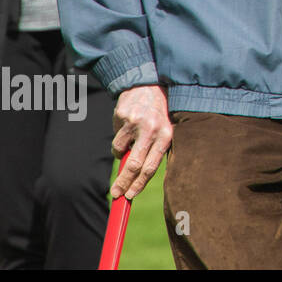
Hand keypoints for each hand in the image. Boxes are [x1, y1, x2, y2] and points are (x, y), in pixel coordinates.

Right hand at [110, 84, 171, 199]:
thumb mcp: (165, 130)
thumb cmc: (158, 112)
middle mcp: (153, 130)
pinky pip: (116, 136)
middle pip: (134, 165)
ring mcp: (136, 123)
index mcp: (166, 136)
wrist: (148, 84)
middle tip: (115, 194)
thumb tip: (139, 179)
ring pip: (120, 150)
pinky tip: (126, 127)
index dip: (139, 184)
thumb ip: (154, 151)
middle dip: (123, 182)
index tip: (129, 196)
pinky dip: (118, 138)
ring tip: (128, 142)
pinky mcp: (122, 116)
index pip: (151, 167)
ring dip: (120, 152)